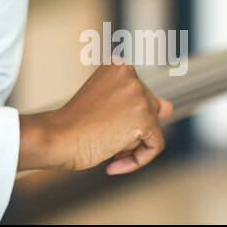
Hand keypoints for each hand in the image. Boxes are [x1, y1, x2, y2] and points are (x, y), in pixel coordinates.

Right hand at [21, 63, 172, 174]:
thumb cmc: (73, 124)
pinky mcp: (144, 117)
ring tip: (106, 146)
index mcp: (118, 66)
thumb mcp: (107, 106)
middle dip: (130, 130)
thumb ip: (138, 103)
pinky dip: (137, 160)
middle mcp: (130, 74)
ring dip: (130, 145)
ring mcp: (138, 94)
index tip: (103, 125)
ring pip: (152, 130)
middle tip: (102, 136)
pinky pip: (155, 147)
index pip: (140, 98)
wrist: (56, 137)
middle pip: (149, 113)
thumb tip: (169, 107)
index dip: (124, 119)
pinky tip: (113, 160)